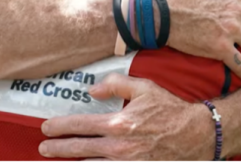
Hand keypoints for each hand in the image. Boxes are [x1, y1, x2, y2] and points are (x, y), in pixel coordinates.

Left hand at [39, 74, 214, 160]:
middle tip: (44, 149)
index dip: (59, 127)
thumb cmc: (171, 111)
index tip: (46, 128)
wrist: (197, 136)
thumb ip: (116, 84)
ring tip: (60, 162)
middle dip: (57, 149)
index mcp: (119, 123)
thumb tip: (92, 89)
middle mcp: (119, 147)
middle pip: (78, 150)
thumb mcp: (145, 88)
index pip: (79, 125)